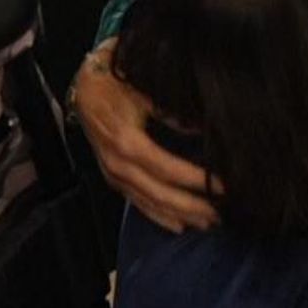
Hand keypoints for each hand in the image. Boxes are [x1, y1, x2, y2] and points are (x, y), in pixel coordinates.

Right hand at [71, 40, 218, 231]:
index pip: (168, 169)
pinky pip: (136, 202)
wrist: (85, 84)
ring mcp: (113, 174)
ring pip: (148, 202)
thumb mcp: (145, 90)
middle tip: (220, 214)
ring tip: (207, 223)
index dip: (195, 180)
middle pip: (159, 194)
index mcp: (127, 143)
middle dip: (191, 207)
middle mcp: (119, 165)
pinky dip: (157, 215)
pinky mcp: (112, 177)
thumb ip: (172, 112)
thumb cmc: (117, 81)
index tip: (222, 186)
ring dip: (178, 214)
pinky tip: (178, 225)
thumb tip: (202, 129)